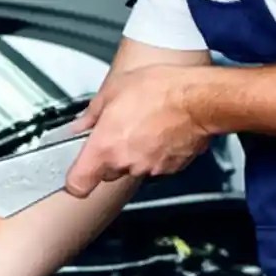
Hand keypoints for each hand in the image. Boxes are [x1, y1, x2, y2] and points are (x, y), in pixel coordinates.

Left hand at [64, 64, 211, 197]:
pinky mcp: (171, 168)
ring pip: (132, 167)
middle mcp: (126, 162)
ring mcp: (149, 167)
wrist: (199, 98)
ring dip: (134, 152)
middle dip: (109, 157)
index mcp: (105, 146)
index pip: (78, 184)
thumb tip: (82, 123)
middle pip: (107, 173)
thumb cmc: (160, 90)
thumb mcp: (115, 90)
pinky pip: (155, 164)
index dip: (75, 181)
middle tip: (116, 132)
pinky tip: (160, 130)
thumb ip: (92, 113)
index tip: (76, 173)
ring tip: (143, 125)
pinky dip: (155, 152)